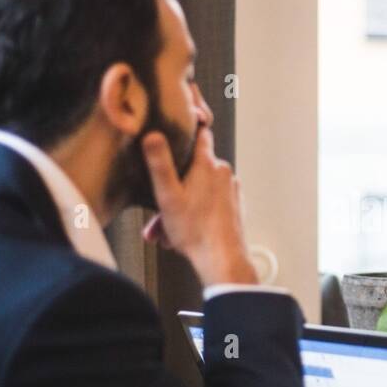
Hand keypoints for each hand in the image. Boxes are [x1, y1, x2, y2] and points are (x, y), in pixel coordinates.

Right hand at [140, 128, 257, 286]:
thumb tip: (152, 134)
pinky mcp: (234, 206)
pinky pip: (210, 204)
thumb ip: (159, 164)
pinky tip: (183, 234)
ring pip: (199, 191)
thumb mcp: (168, 196)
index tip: (180, 127)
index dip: (189, 128)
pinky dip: (195, 215)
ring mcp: (231, 190)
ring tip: (167, 232)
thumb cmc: (194, 230)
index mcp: (207, 165)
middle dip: (174, 187)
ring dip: (181, 207)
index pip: (201, 134)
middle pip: (193, 170)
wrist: (222, 259)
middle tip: (158, 213)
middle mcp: (224, 173)